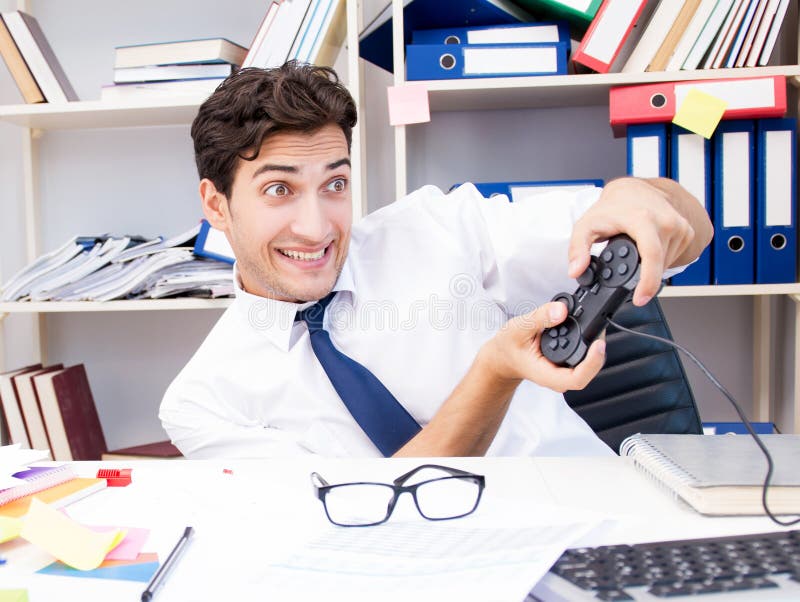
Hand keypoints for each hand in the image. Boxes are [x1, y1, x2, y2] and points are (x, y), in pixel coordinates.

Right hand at [482, 302, 604, 392]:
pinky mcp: (568, 364)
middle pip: (590, 369)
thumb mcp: (518, 328)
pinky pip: (585, 355)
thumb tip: (561, 310)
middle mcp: (560, 377)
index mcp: (547, 375)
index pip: (577, 378)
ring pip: (590, 362)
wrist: (504, 355)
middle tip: (599, 322)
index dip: (592, 362)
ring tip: (593, 321)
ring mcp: (565, 372)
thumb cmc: (508, 347)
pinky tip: (585, 326)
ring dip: (594, 341)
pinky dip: (588, 340)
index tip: (598, 344)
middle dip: (597, 347)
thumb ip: (540, 318)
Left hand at [568, 177, 696, 305]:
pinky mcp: (687, 231)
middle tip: (628, 272)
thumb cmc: (612, 208)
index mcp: (644, 220)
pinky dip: (660, 260)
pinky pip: (674, 256)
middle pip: (658, 265)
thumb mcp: (586, 226)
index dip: (647, 282)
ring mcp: (680, 226)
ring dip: (652, 268)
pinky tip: (647, 250)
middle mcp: (666, 222)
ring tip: (636, 254)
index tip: (640, 298)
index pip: (652, 256)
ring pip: (667, 263)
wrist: (633, 192)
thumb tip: (576, 271)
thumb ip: (577, 249)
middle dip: (643, 276)